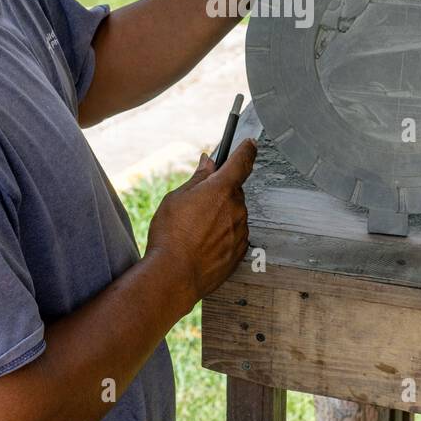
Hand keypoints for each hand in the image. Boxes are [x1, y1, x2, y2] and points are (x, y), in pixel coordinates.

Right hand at [147, 139, 256, 306]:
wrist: (174, 275)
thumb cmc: (170, 235)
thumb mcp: (176, 198)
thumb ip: (197, 179)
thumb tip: (208, 163)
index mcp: (221, 189)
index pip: (242, 162)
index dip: (247, 150)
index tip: (250, 144)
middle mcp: (236, 209)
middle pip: (234, 192)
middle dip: (220, 193)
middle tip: (198, 204)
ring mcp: (240, 232)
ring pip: (234, 215)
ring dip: (221, 216)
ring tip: (195, 230)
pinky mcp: (240, 252)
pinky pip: (234, 235)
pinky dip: (223, 235)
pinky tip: (203, 243)